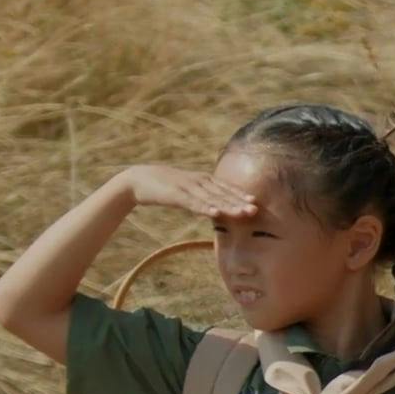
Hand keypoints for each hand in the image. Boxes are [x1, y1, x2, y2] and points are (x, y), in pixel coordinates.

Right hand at [112, 163, 256, 220]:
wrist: (138, 180)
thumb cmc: (164, 187)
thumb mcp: (186, 190)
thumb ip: (201, 196)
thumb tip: (214, 207)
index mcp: (202, 180)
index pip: (225, 188)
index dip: (240, 195)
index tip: (256, 203)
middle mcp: (198, 181)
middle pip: (222, 193)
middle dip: (240, 201)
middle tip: (256, 210)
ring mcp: (187, 187)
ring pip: (211, 199)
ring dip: (228, 206)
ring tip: (243, 213)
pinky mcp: (175, 195)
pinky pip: (193, 203)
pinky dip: (205, 208)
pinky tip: (216, 214)